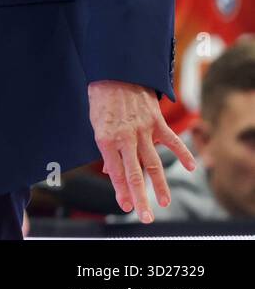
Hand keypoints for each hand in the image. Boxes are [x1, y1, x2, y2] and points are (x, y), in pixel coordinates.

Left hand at [88, 80, 196, 222]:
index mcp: (106, 139)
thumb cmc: (102, 98)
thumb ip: (106, 149)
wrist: (116, 72)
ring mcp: (143, 131)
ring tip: (165, 203)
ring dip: (160, 185)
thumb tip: (111, 172)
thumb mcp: (96, 123)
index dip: (121, 191)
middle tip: (145, 216)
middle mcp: (125, 138)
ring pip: (153, 163)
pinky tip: (192, 168)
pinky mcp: (157, 122)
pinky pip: (172, 141)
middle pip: (135, 173)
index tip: (126, 206)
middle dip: (139, 197)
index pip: (116, 172)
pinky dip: (183, 154)